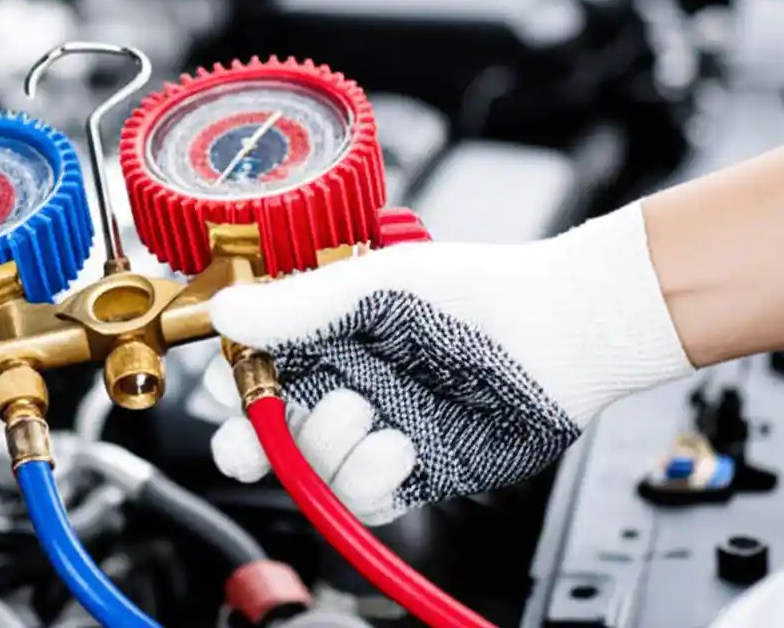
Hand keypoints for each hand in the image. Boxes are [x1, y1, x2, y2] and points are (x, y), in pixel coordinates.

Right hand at [208, 202, 692, 523]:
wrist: (557, 332)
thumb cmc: (472, 293)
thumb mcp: (376, 286)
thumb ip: (299, 305)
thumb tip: (226, 310)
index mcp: (326, 335)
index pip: (252, 370)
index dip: (232, 384)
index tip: (228, 383)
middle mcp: (345, 384)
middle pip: (267, 433)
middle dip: (252, 440)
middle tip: (253, 437)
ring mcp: (378, 430)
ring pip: (312, 470)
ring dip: (326, 448)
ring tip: (365, 411)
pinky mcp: (415, 470)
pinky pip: (365, 498)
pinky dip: (374, 477)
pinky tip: (403, 446)